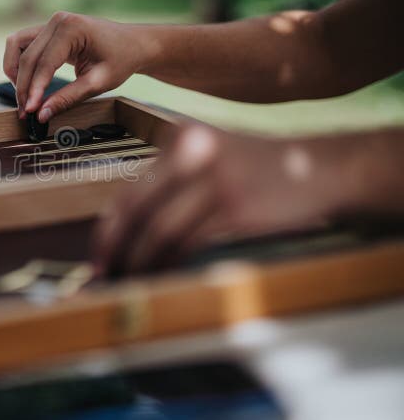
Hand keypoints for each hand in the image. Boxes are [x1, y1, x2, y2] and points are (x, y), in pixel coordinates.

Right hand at [3, 12, 146, 120]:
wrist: (133, 44)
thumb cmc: (121, 59)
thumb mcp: (98, 83)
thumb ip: (68, 98)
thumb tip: (42, 114)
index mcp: (72, 28)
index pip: (44, 62)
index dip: (34, 89)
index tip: (29, 112)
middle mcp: (57, 20)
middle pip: (26, 56)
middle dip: (23, 86)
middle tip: (26, 111)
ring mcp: (51, 23)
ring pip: (16, 46)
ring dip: (15, 72)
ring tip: (24, 96)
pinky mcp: (48, 30)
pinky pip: (23, 44)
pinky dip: (20, 64)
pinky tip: (27, 83)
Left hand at [93, 125, 348, 275]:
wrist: (320, 167)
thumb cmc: (259, 169)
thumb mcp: (211, 155)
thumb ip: (172, 181)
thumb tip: (128, 228)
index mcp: (180, 138)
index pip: (130, 189)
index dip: (109, 227)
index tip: (99, 254)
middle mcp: (191, 152)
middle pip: (135, 208)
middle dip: (113, 246)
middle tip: (102, 274)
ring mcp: (213, 178)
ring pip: (158, 229)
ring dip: (139, 261)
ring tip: (130, 281)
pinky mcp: (234, 205)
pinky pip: (187, 241)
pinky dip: (168, 263)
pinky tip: (162, 276)